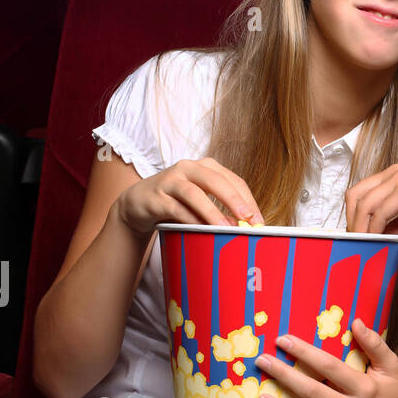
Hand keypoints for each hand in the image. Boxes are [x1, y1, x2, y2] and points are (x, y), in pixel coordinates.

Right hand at [113, 156, 263, 236]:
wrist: (138, 204)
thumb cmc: (178, 202)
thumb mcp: (202, 200)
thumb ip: (221, 208)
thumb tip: (246, 226)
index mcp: (206, 166)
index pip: (234, 180)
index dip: (248, 200)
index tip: (259, 220)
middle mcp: (189, 168)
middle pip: (216, 181)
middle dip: (234, 200)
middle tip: (248, 219)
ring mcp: (170, 180)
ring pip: (195, 194)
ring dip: (212, 212)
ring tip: (226, 228)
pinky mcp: (156, 196)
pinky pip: (176, 209)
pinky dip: (190, 220)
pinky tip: (201, 231)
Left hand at [252, 319, 397, 397]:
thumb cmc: (397, 395)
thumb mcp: (392, 367)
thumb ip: (375, 344)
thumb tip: (355, 322)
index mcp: (366, 387)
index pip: (329, 366)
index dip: (304, 352)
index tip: (283, 340)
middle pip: (313, 393)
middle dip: (285, 376)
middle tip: (262, 362)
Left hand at [344, 162, 397, 234]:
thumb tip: (383, 236)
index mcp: (394, 174)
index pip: (361, 191)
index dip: (353, 213)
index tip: (355, 232)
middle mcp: (393, 173)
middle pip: (355, 195)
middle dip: (351, 220)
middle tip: (355, 240)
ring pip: (365, 204)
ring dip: (361, 227)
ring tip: (363, 243)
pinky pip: (382, 211)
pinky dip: (376, 227)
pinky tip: (378, 238)